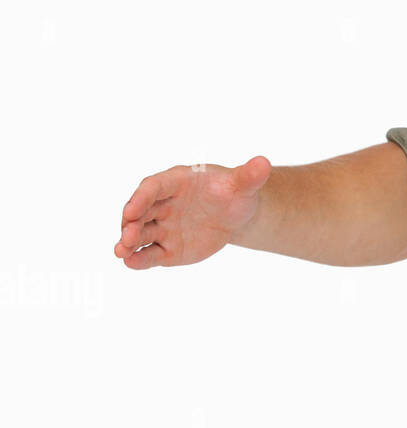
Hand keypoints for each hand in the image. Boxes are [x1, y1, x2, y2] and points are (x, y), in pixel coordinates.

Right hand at [116, 156, 271, 268]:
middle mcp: (163, 204)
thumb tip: (264, 163)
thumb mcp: (244, 185)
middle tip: (126, 236)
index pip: (153, 186)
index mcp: (176, 181)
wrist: (238, 215)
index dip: (141, 197)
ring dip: (129, 243)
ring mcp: (163, 227)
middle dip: (131, 224)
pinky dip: (140, 259)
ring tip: (120, 252)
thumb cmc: (235, 193)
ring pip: (140, 235)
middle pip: (140, 212)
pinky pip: (151, 254)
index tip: (132, 209)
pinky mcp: (167, 249)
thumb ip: (249, 176)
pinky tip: (131, 263)